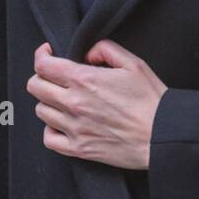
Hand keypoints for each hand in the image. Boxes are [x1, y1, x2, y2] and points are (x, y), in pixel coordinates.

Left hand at [27, 39, 168, 169]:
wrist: (163, 135)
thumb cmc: (152, 100)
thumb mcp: (133, 63)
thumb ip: (105, 49)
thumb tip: (87, 54)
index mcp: (84, 80)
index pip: (43, 66)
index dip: (41, 55)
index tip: (48, 53)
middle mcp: (74, 103)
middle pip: (35, 87)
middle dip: (41, 77)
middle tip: (54, 77)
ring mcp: (74, 128)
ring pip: (40, 111)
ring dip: (48, 102)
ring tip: (63, 100)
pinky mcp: (79, 149)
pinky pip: (48, 139)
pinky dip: (51, 130)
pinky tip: (63, 124)